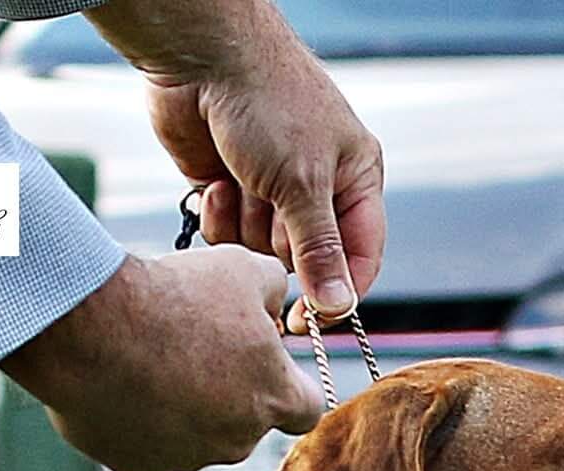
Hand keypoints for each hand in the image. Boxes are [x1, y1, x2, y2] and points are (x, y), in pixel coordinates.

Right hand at [0, 247, 323, 470]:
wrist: (90, 328)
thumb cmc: (173, 296)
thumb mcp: (241, 268)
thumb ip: (274, 288)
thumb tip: (274, 303)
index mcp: (273, 399)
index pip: (308, 409)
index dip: (290, 384)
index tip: (268, 362)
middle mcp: (236, 441)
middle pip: (247, 421)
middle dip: (231, 389)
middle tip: (197, 343)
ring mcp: (186, 459)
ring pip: (198, 433)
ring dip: (185, 403)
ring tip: (153, 354)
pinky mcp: (139, 464)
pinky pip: (149, 440)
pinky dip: (142, 415)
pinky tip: (121, 376)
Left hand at [88, 3, 384, 319]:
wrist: (202, 55)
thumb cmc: (268, 99)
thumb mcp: (303, 181)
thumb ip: (319, 250)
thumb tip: (338, 306)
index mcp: (355, 181)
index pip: (361, 259)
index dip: (337, 294)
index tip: (306, 322)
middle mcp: (317, 190)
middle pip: (303, 260)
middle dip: (277, 239)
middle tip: (267, 200)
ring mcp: (272, 191)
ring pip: (261, 252)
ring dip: (245, 224)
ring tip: (239, 178)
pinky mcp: (232, 191)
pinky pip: (229, 237)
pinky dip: (219, 217)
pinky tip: (217, 181)